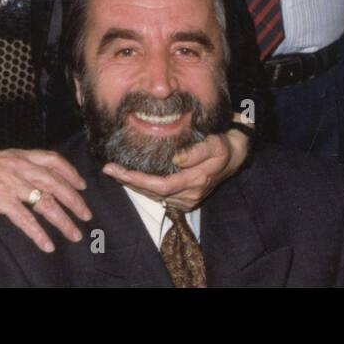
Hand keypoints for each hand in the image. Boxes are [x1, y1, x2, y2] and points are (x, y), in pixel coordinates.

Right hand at [0, 149, 90, 253]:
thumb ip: (18, 167)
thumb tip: (33, 180)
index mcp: (20, 157)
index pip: (53, 160)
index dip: (70, 172)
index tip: (82, 185)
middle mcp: (20, 168)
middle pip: (55, 183)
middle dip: (74, 200)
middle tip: (87, 215)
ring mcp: (11, 184)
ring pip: (45, 202)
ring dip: (63, 221)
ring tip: (74, 234)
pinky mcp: (0, 200)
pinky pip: (25, 219)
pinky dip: (38, 233)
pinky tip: (47, 244)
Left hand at [102, 129, 249, 211]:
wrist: (234, 156)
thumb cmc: (222, 145)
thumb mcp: (215, 143)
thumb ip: (197, 151)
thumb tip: (176, 159)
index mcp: (196, 180)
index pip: (160, 185)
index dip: (137, 180)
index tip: (117, 169)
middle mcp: (190, 195)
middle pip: (153, 193)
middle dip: (129, 182)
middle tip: (109, 169)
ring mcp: (187, 200)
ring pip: (154, 196)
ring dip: (134, 185)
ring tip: (115, 171)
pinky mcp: (185, 200)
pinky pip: (160, 196)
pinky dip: (144, 188)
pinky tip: (132, 178)